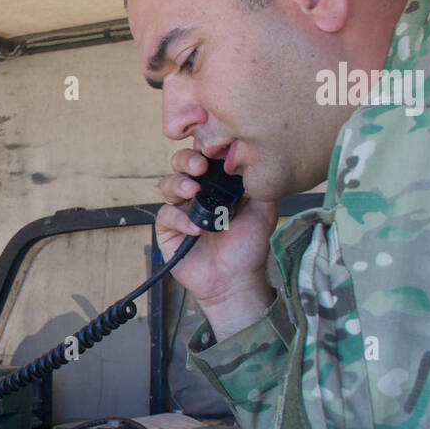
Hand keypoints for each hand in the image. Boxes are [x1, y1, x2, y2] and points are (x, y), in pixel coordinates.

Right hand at [155, 148, 275, 306]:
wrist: (236, 279)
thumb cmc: (248, 247)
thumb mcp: (264, 213)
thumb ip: (260, 187)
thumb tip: (257, 162)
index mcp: (215, 185)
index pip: (204, 157)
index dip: (204, 149)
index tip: (214, 150)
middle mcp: (195, 193)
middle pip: (180, 164)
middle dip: (186, 160)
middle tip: (199, 167)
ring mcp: (180, 210)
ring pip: (167, 184)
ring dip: (178, 183)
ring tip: (192, 191)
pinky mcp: (168, 230)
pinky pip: (165, 215)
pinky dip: (179, 219)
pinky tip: (196, 229)